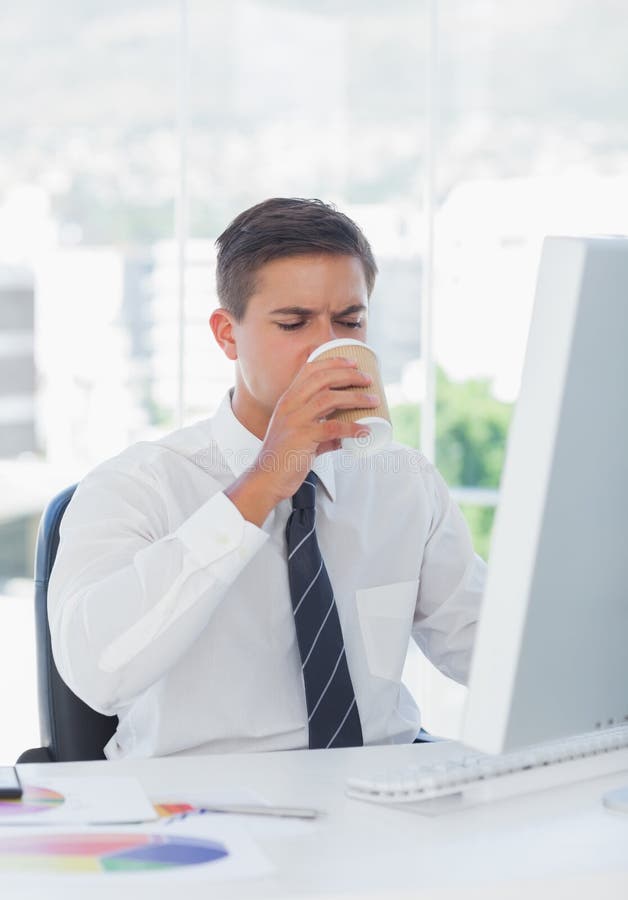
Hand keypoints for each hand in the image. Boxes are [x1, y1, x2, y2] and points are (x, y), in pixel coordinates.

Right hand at [259, 356, 379, 498]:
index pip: (309, 370)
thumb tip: (345, 437)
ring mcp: (295, 420)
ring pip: (329, 399)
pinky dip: (352, 428)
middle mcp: (290, 405)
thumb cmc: (283, 456)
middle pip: (322, 379)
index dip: (332, 362)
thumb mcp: (300, 436)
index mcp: (288, 400)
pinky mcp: (302, 438)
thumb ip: (323, 433)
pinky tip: (365, 430)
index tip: (352, 362)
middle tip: (367, 379)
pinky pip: (332, 428)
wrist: (266, 478)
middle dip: (348, 375)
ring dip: (355, 398)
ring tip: (373, 401)